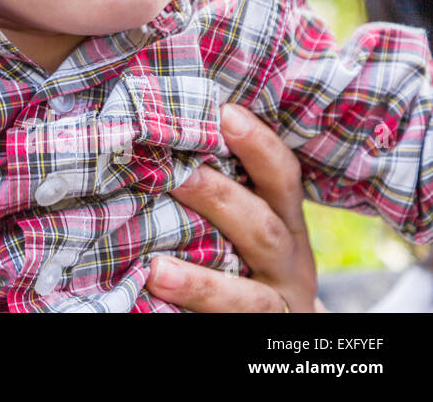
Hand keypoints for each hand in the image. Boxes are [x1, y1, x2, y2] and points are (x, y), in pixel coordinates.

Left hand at [145, 103, 326, 311]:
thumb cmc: (245, 259)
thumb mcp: (246, 224)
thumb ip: (219, 189)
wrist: (279, 330)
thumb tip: (157, 135)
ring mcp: (274, 305)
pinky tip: (156, 296)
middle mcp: (289, 263)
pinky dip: (194, 311)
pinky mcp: (254, 334)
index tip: (224, 111)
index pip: (283, 177)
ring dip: (201, 281)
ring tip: (156, 269)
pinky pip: (229, 325)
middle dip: (221, 199)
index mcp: (285, 222)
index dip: (259, 144)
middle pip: (264, 230)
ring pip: (248, 298)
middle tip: (175, 174)